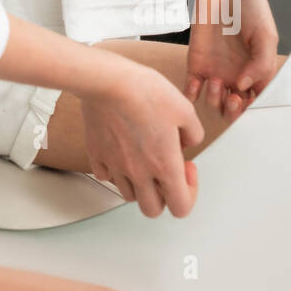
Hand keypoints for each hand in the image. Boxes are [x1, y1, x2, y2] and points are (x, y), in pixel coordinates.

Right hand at [80, 65, 203, 218]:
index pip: (181, 207)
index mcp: (164, 164)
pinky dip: (114, 172)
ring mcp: (115, 165)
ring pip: (128, 196)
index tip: (186, 170)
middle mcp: (139, 171)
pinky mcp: (96, 153)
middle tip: (165, 171)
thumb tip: (188, 141)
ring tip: (143, 161)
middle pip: (152, 209)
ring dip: (139, 185)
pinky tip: (120, 153)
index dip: (189, 193)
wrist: (108, 81)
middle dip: (163, 195)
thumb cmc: (144, 91)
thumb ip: (194, 132)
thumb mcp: (184, 108)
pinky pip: (104, 175)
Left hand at [184, 0, 278, 118]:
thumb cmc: (250, 7)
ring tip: (217, 83)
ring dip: (215, 101)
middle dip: (234, 111)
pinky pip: (191, 87)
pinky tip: (197, 86)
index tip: (250, 101)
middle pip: (234, 109)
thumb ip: (261, 64)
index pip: (256, 102)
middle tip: (234, 99)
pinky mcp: (196, 62)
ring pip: (214, 102)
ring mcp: (215, 70)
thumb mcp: (266, 35)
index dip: (253, 109)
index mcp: (257, 71)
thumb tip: (244, 86)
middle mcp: (237, 75)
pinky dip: (191, 94)